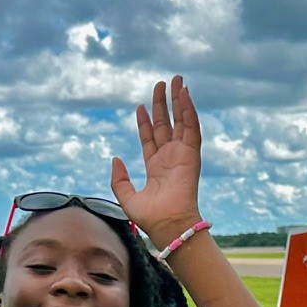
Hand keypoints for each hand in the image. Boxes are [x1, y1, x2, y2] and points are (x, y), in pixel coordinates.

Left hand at [110, 75, 202, 248]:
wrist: (168, 225)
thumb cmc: (150, 218)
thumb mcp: (126, 198)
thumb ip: (119, 179)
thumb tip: (115, 158)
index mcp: (156, 167)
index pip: (150, 138)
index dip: (146, 122)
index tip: (141, 106)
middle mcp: (170, 158)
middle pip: (166, 124)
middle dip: (163, 103)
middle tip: (162, 83)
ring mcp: (182, 155)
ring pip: (181, 121)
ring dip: (179, 101)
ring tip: (176, 81)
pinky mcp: (192, 154)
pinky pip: (191, 127)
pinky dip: (189, 110)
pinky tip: (184, 94)